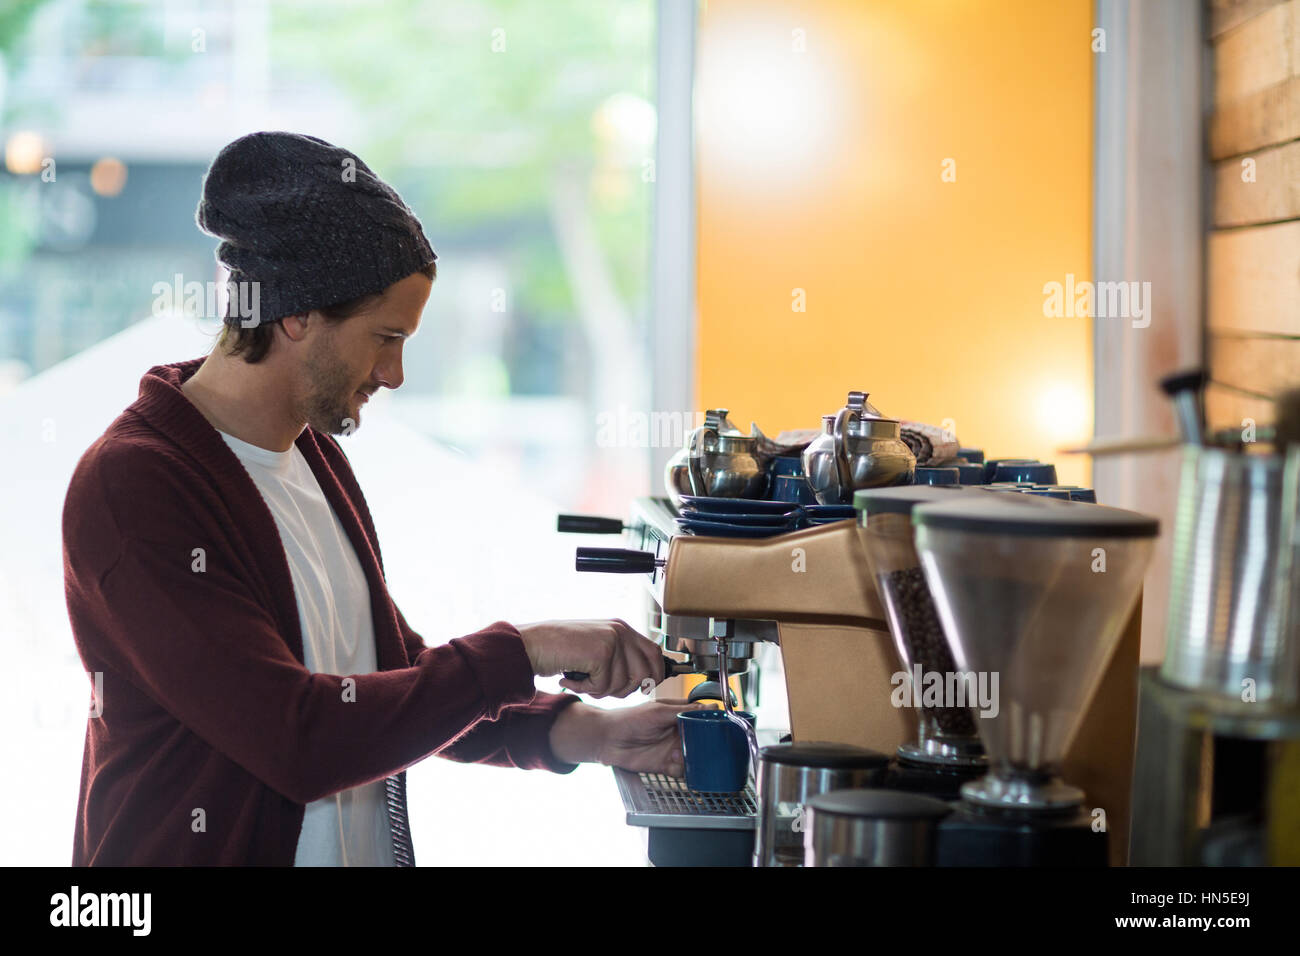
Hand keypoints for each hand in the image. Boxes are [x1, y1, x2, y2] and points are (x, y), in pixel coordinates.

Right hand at [517, 619, 662, 698]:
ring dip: (600, 691)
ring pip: (622, 684)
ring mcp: (612, 640)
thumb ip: (619, 658)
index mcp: (621, 629)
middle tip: (601, 688)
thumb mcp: (596, 648)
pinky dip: (586, 689)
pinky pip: (603, 686)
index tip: (642, 688)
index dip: (653, 675)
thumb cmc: (559, 649)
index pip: (655, 654)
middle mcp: (620, 631)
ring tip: (581, 680)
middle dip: (625, 690)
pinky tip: (571, 678)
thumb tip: (645, 680)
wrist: (532, 644)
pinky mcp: (601, 652)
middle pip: (644, 673)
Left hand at [596, 699, 709, 777]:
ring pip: (695, 756)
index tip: (721, 726)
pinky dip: (683, 769)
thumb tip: (709, 706)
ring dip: (694, 757)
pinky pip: (683, 770)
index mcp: (677, 714)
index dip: (712, 721)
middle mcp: (677, 732)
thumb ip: (684, 711)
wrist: (608, 740)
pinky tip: (673, 763)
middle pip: (701, 739)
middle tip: (706, 745)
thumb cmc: (628, 719)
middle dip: (706, 743)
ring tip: (683, 754)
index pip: (701, 717)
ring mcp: (673, 748)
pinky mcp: (666, 765)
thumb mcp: (658, 711)